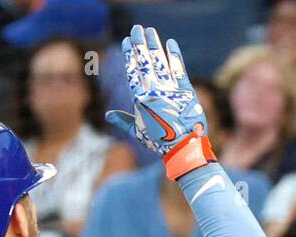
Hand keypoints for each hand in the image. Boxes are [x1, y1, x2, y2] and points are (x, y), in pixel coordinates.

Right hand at [105, 25, 207, 159]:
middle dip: (140, 43)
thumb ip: (123, 120)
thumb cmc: (159, 143)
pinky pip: (179, 69)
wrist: (184, 150)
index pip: (132, 72)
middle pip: (145, 62)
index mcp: (140, 100)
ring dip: (154, 45)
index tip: (126, 41)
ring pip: (160, 62)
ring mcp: (170, 90)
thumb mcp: (138, 132)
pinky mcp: (186, 91)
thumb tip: (108, 114)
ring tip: (150, 31)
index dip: (129, 55)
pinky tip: (170, 44)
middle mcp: (154, 92)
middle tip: (136, 29)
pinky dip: (174, 56)